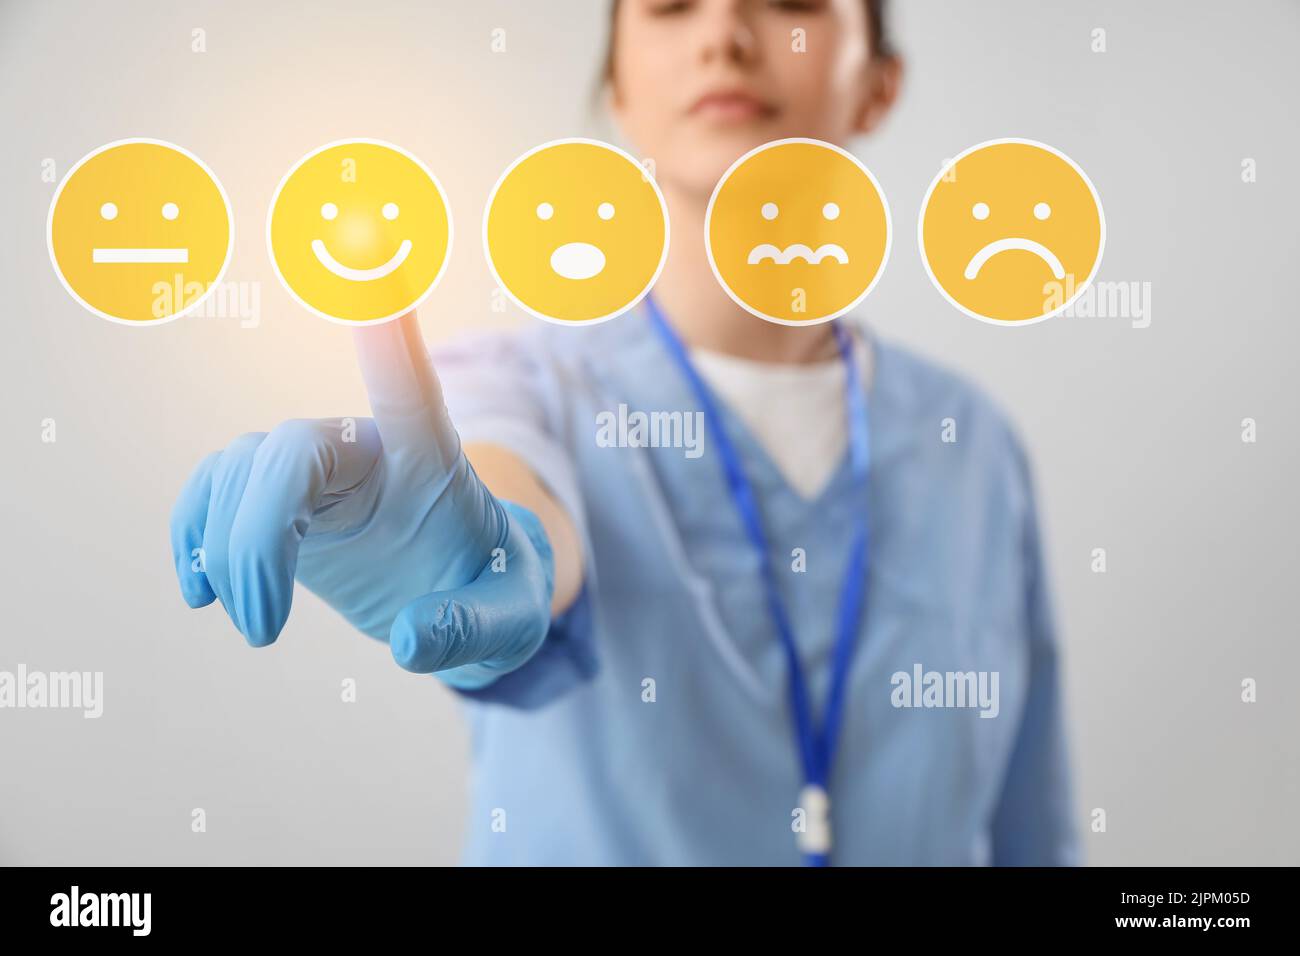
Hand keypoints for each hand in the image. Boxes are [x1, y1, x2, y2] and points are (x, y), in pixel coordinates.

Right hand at [167, 313, 553, 686]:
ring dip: (225, 546)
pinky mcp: (280, 500)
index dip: (384, 326)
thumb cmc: (496, 591)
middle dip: (257, 535)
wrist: (462, 595)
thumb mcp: (510, 622)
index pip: (407, 381)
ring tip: (256, 627)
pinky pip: (214, 492)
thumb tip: (409, 644)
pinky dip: (199, 535)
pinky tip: (204, 591)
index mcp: (433, 457)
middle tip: (263, 630)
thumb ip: (471, 630)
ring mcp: (318, 470)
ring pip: (239, 468)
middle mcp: (368, 447)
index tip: (370, 244)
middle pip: (287, 448)